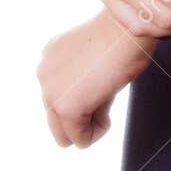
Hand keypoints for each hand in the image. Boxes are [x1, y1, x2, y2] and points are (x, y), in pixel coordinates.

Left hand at [36, 9, 155, 148]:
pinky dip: (100, 130)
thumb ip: (78, 79)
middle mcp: (44, 75)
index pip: (60, 97)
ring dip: (89, 124)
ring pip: (66, 135)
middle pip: (57, 120)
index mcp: (50, 59)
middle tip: (104, 92)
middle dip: (83, 116)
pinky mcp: (65, 108)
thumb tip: (87, 108)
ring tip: (106, 95)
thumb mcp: (90, 56)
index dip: (87, 95)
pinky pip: (82, 140)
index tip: (102, 77)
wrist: (126, 29)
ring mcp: (51, 93)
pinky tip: (109, 103)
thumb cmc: (121, 37)